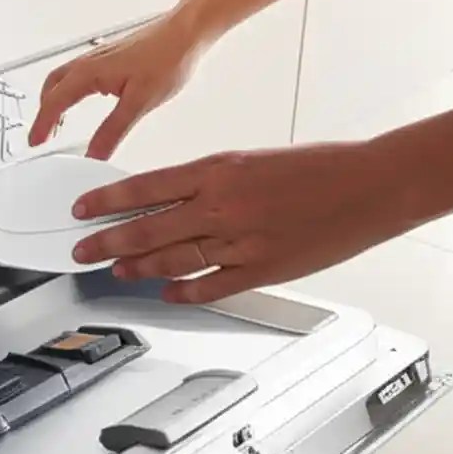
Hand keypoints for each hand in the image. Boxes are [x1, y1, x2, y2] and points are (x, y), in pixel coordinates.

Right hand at [28, 14, 208, 159]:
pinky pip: (76, 74)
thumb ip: (113, 130)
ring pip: (62, 79)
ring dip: (53, 100)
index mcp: (89, 73)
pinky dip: (68, 90)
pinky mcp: (109, 56)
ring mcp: (98, 57)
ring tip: (55, 123)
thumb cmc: (168, 58)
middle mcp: (88, 62)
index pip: (54, 102)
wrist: (186, 33)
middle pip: (51, 88)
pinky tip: (81, 99)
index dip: (42, 125)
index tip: (34, 143)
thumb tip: (94, 153)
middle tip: (41, 136)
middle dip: (43, 113)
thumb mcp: (139, 103)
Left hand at [70, 142, 418, 302]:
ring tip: (116, 271)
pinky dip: (185, 291)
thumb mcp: (252, 160)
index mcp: (218, 170)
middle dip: (106, 241)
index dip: (105, 200)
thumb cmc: (320, 167)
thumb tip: (169, 196)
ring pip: (173, 260)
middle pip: (147, 229)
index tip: (82, 209)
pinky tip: (167, 293)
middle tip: (81, 250)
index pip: (144, 187)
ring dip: (139, 268)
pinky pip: (212, 286)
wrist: (371, 186)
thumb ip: (210, 180)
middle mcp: (222, 206)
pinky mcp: (263, 269)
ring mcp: (241, 241)